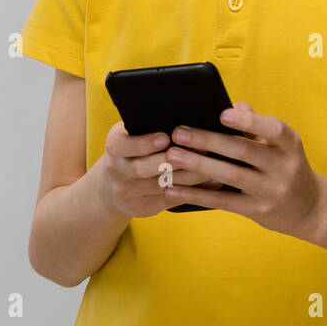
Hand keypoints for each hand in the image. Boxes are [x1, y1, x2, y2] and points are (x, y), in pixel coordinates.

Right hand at [100, 120, 226, 218]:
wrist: (114, 184)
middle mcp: (117, 171)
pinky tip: (212, 183)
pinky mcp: (142, 208)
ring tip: (212, 167)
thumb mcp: (131, 134)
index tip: (166, 138)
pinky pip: (170, 201)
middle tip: (200, 152)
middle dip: (172, 162)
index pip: (122, 146)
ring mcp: (128, 193)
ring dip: (189, 178)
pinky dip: (192, 192)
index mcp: (114, 147)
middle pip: (143, 170)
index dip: (143, 143)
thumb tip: (182, 117)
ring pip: (161, 187)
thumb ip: (148, 126)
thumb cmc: (133, 148)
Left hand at [163, 102, 324, 237]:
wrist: (311, 208)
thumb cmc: (287, 166)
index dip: (249, 121)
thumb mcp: (283, 145)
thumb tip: (235, 106)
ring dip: (198, 165)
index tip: (222, 114)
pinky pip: (224, 201)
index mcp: (290, 144)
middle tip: (178, 133)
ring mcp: (272, 191)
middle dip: (208, 140)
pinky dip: (197, 195)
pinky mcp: (258, 211)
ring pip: (231, 176)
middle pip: (243, 151)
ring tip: (172, 157)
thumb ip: (258, 124)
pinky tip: (174, 190)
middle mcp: (284, 167)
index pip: (274, 129)